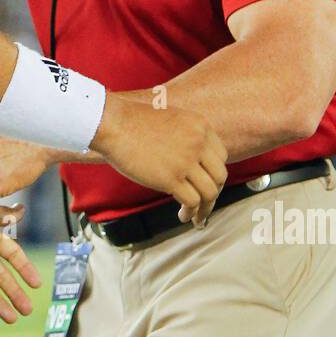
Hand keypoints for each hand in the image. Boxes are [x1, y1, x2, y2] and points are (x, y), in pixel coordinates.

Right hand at [92, 98, 227, 224]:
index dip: (214, 172)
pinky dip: (190, 213)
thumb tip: (192, 158)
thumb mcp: (172, 119)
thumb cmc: (134, 121)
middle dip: (214, 192)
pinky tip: (183, 216)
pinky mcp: (170, 179)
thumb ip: (187, 135)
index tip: (207, 182)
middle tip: (205, 203)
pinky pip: (192, 201)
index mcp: (200, 126)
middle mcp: (198, 143)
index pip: (221, 156)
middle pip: (220, 176)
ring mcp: (185, 162)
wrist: (114, 124)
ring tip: (196, 217)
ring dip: (205, 208)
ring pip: (209, 192)